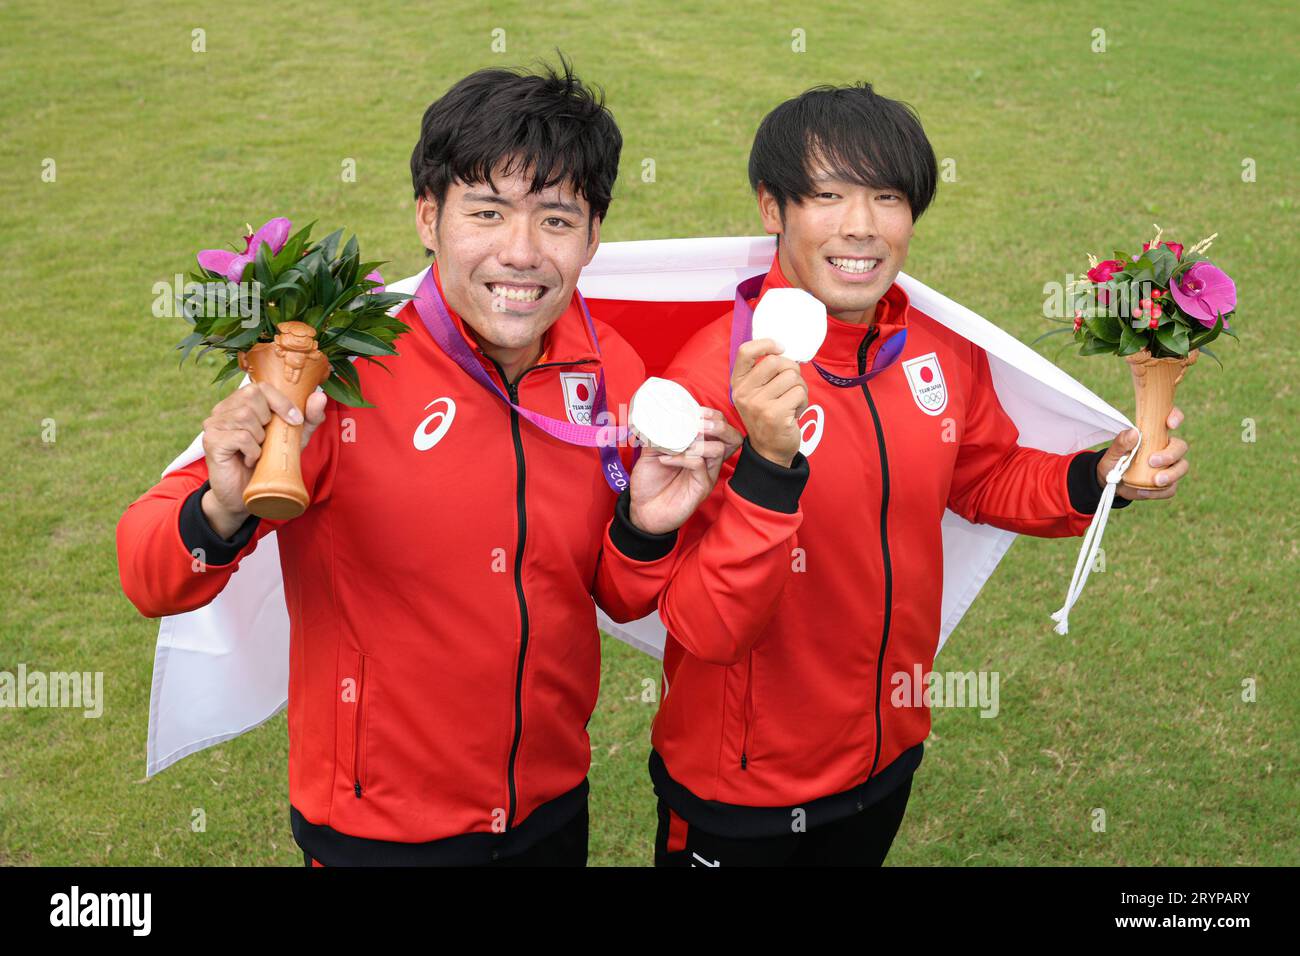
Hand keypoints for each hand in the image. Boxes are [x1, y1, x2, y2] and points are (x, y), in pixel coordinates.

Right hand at [200, 382, 327, 535]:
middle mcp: (224, 408)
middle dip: (268, 421)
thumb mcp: (294, 439)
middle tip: (266, 441)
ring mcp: (214, 423)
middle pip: (252, 396)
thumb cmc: (269, 462)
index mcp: (242, 402)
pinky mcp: (211, 441)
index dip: (281, 401)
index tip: (295, 420)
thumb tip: (320, 395)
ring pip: (245, 416)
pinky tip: (250, 460)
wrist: (248, 494)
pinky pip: (240, 437)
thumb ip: (308, 418)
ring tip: (258, 452)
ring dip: (260, 438)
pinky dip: (253, 451)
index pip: (261, 386)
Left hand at [628, 407, 742, 534]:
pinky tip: (665, 459)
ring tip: (678, 442)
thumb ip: (657, 434)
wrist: (643, 510)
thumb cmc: (650, 481)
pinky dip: (682, 457)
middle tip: (696, 423)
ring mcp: (708, 474)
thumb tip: (657, 414)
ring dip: (697, 441)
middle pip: (732, 437)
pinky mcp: (702, 488)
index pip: (721, 426)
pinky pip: (699, 465)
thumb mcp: (651, 451)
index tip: (696, 411)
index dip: (714, 415)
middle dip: (717, 424)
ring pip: (718, 449)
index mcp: (701, 448)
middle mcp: (710, 460)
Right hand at [731, 338, 808, 467]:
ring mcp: (758, 404)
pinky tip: (795, 412)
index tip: (780, 348)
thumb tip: (784, 351)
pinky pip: (799, 393)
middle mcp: (744, 393)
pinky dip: (803, 401)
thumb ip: (763, 373)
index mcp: (738, 384)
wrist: (769, 451)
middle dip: (792, 370)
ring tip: (793, 402)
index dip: (766, 344)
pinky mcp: (774, 414)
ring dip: (800, 388)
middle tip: (792, 385)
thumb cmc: (767, 417)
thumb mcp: (756, 394)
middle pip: (776, 361)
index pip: (745, 351)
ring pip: (792, 377)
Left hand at [1105, 406, 1188, 499]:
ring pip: (1182, 467)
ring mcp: (1169, 467)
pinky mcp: (1167, 484)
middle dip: (1170, 454)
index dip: (1175, 417)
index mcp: (1156, 435)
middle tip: (1152, 461)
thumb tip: (1134, 432)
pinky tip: (1144, 491)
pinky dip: (1160, 492)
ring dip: (1171, 475)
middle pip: (1181, 447)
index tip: (1170, 424)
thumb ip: (1122, 442)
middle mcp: (1167, 449)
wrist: (1111, 482)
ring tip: (1155, 481)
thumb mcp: (1113, 452)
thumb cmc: (1114, 461)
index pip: (1171, 420)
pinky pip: (1171, 488)